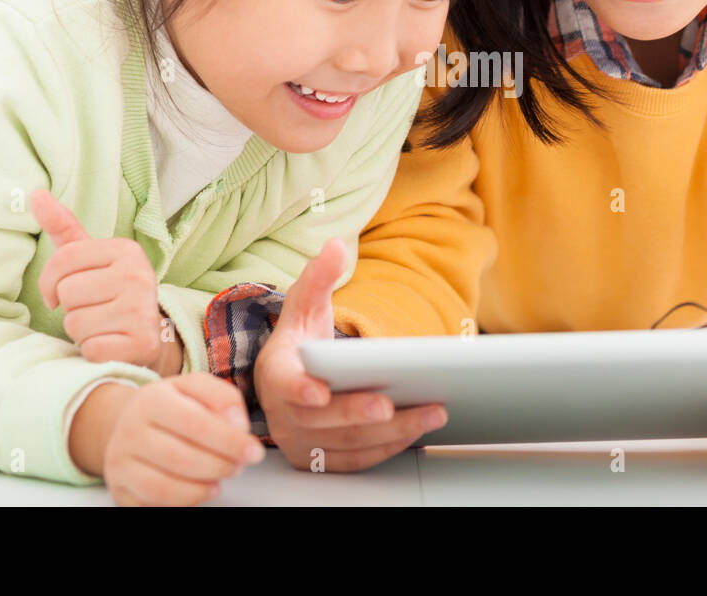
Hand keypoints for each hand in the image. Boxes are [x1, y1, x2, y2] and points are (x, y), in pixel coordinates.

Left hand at [32, 189, 178, 375]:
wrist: (148, 336)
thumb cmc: (109, 294)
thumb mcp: (90, 259)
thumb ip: (63, 227)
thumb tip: (36, 193)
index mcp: (125, 250)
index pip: (62, 261)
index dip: (51, 283)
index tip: (63, 293)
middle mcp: (138, 275)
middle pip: (68, 293)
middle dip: (71, 308)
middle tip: (94, 310)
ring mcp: (143, 310)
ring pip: (75, 323)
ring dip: (81, 331)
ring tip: (102, 327)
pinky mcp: (142, 343)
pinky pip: (91, 348)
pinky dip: (93, 351)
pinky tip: (111, 344)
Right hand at [103, 375, 263, 505]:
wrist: (128, 421)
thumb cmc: (172, 405)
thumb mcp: (197, 388)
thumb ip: (224, 398)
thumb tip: (238, 425)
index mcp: (152, 398)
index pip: (195, 423)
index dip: (230, 441)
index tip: (255, 451)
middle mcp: (129, 430)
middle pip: (180, 458)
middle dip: (220, 465)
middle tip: (241, 465)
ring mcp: (120, 462)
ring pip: (163, 486)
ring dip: (203, 487)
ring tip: (223, 477)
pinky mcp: (119, 488)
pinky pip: (153, 503)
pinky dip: (186, 500)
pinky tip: (205, 489)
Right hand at [253, 238, 447, 471]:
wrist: (292, 380)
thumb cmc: (300, 343)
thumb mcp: (305, 306)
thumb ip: (317, 277)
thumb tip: (334, 246)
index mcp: (276, 374)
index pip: (284, 386)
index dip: (300, 390)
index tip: (320, 392)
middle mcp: (284, 415)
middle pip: (324, 421)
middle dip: (361, 413)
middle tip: (395, 404)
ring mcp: (302, 442)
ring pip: (347, 445)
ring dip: (391, 432)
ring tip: (431, 412)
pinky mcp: (322, 460)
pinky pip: (357, 461)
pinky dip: (388, 448)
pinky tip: (417, 430)